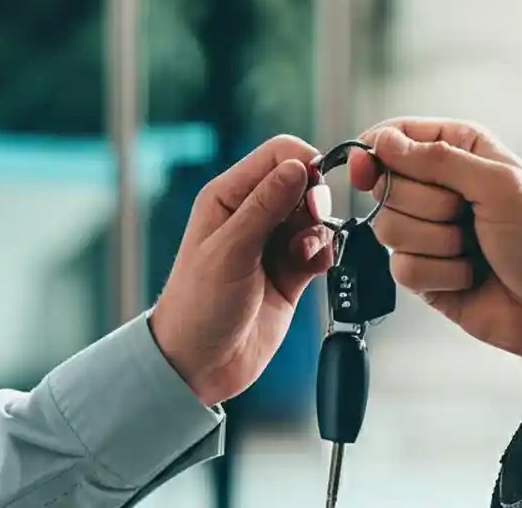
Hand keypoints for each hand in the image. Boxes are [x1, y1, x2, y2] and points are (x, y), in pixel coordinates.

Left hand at [150, 136, 334, 406]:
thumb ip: (265, 206)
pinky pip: (319, 249)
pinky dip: (324, 255)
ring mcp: (272, 244)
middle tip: (311, 223)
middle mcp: (251, 215)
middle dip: (315, 200)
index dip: (303, 163)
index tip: (315, 188)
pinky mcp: (290, 272)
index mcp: (228, 198)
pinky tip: (312, 271)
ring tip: (301, 257)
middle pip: (302, 183)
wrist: (199, 364)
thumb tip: (297, 166)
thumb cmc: (198, 307)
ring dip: (318, 232)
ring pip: (314, 217)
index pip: (277, 155)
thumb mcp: (229, 251)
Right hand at [349, 118, 521, 418]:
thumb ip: (438, 160)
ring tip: (472, 249)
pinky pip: (400, 267)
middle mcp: (442, 186)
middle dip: (425, 205)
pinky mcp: (425, 271)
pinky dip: (438, 274)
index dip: (376, 150)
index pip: (398, 135)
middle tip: (464, 215)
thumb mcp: (498, 185)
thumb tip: (382, 142)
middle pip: (387, 183)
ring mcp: (430, 230)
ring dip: (435, 243)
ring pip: (388, 227)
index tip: (365, 169)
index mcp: (463, 151)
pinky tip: (467, 277)